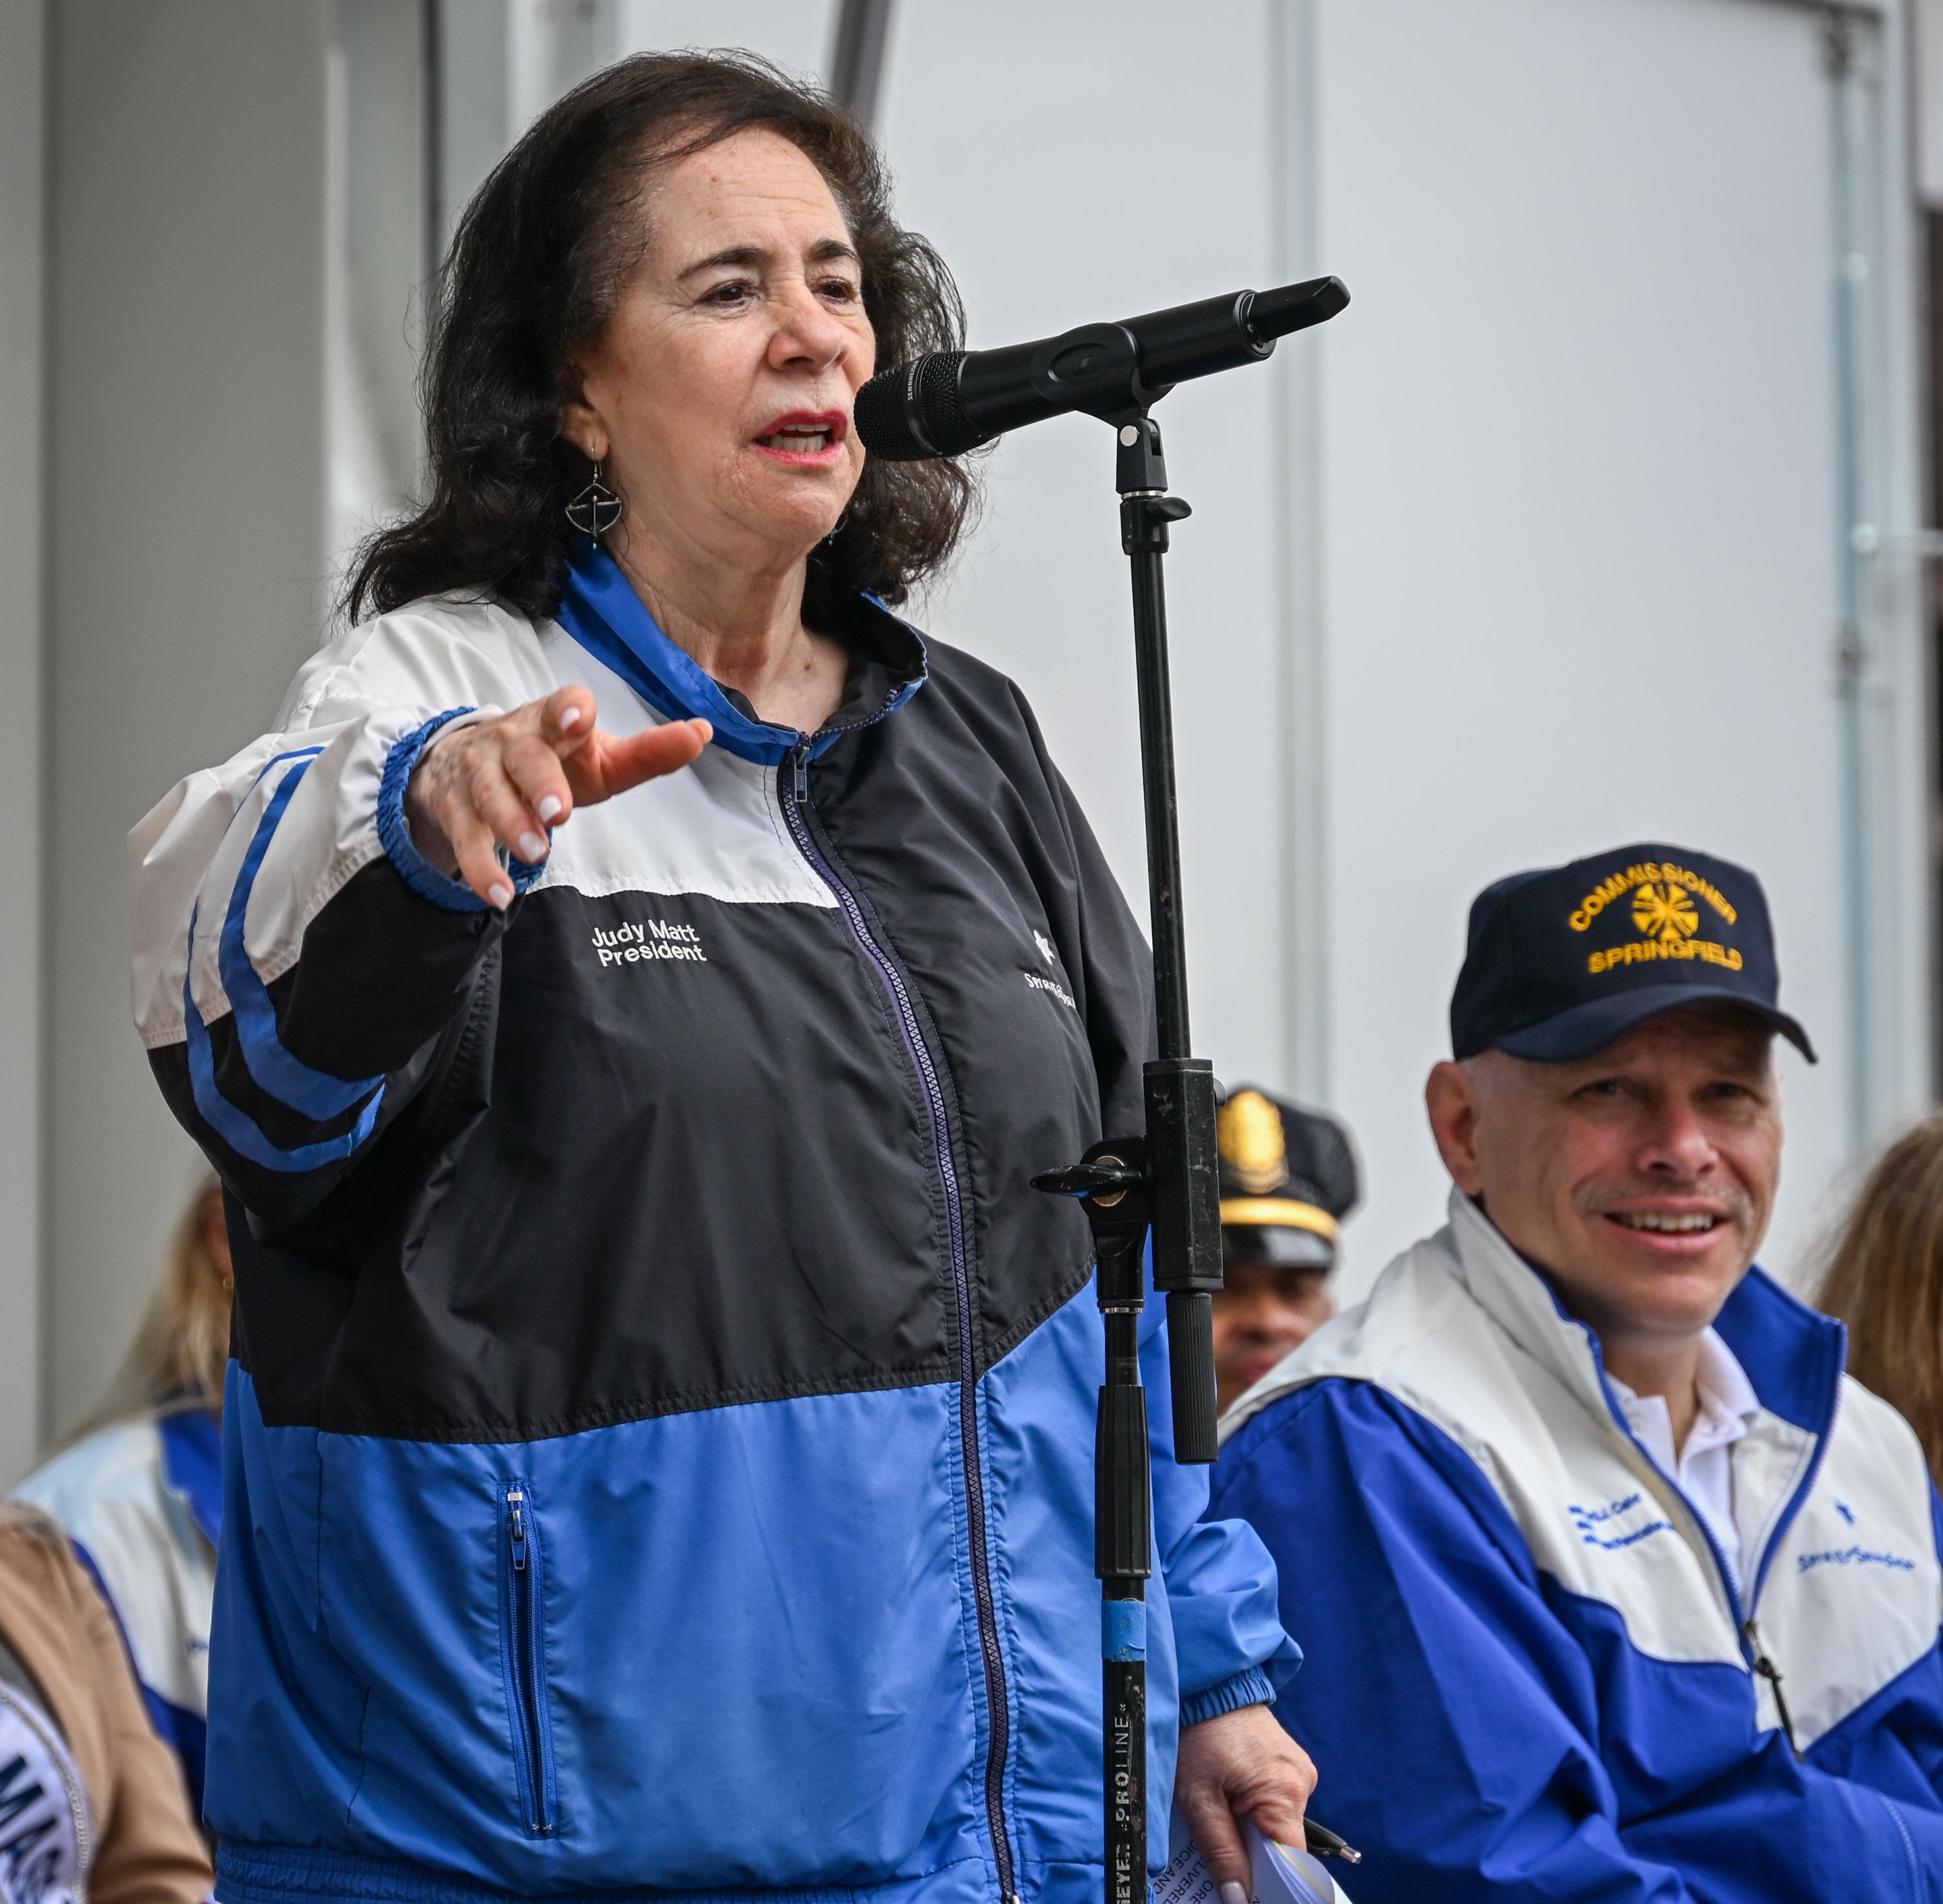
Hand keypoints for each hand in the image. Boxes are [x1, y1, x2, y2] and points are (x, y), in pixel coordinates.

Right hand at [405, 688, 710, 907]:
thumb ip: (647, 752)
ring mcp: (479, 774)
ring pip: (489, 795)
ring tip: (536, 851)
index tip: (579, 718)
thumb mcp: (598, 755)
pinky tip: (500, 894)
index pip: (561, 708)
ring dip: (511, 822)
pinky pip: (466, 839)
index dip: (568, 711)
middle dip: (540, 782)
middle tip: (559, 813)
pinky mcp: (456, 810)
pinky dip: (481, 868)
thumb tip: (703, 731)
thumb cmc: (552, 759)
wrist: (462, 761)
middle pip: (524, 757)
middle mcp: (512, 743)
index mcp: (553, 723)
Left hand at [1175, 1703, 1317, 1900]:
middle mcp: (1302, 1782)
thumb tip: (1239, 1899)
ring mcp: (1296, 1770)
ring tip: (1219, 1818)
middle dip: (1253, 1856)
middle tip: (1221, 1857)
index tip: (1246, 1892)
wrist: (1205, 1682)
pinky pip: (1274, 1801)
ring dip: (1250, 1831)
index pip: (1293, 1861)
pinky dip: (1253, 1810)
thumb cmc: (1198, 1734)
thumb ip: (1221, 1852)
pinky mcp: (1286, 1762)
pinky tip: (1228, 1800)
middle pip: (1284, 1844)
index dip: (1270, 1883)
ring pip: (1277, 1823)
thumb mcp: (1199, 1799)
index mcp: (1287, 1792)